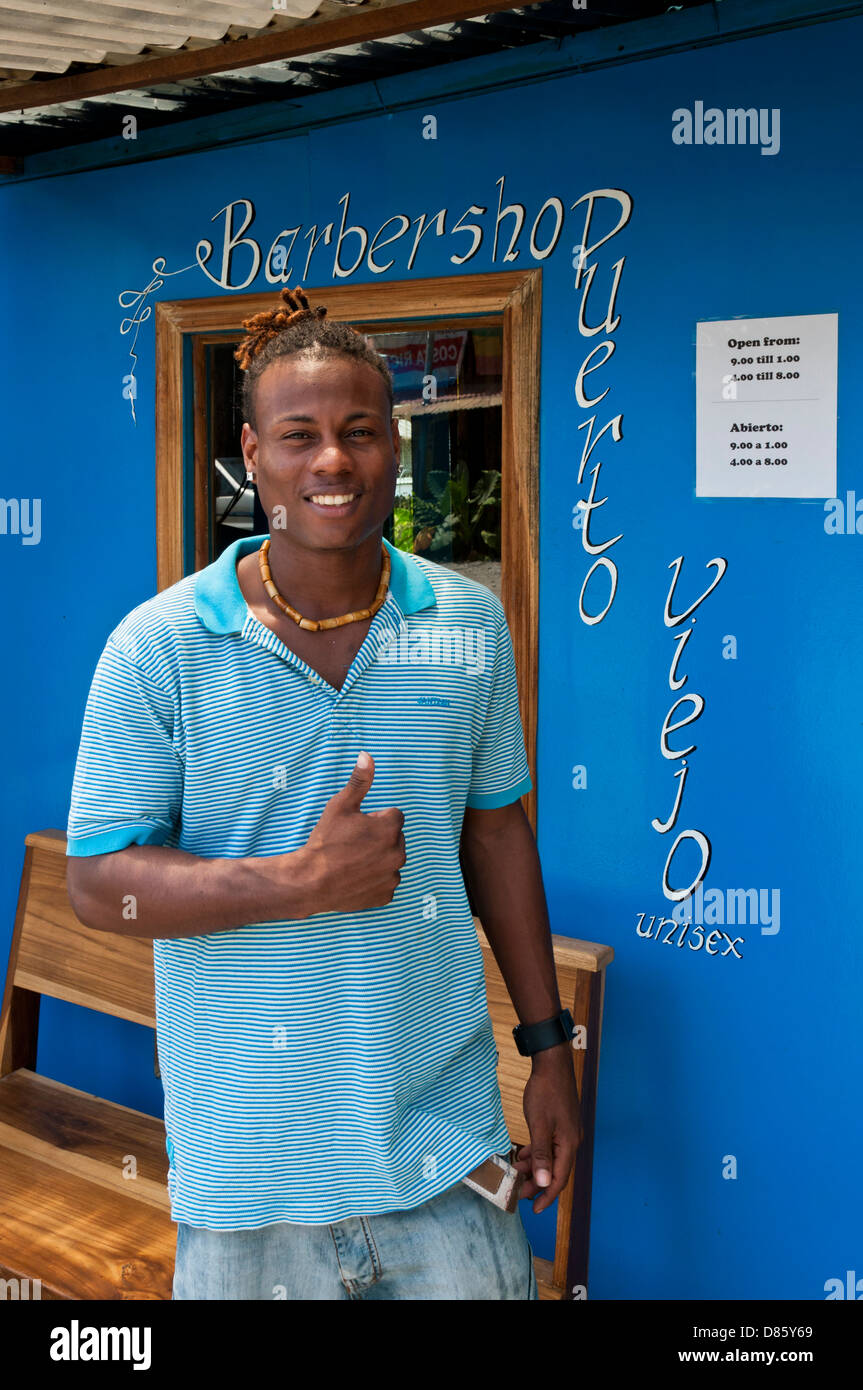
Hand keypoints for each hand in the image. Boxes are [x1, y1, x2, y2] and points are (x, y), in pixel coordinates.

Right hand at [300, 751, 405, 913]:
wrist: (311, 881)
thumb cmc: (325, 841)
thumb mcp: (340, 805)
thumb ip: (359, 781)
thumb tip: (367, 756)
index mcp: (391, 828)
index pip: (393, 816)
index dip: (373, 819)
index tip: (356, 827)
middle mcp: (398, 852)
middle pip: (394, 838)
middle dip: (379, 838)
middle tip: (352, 844)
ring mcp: (393, 875)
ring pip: (390, 859)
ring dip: (378, 858)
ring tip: (352, 861)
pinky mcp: (386, 894)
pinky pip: (386, 881)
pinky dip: (375, 879)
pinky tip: (356, 876)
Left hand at [513, 1045, 583, 1213]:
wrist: (552, 1063)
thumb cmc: (546, 1092)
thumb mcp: (539, 1125)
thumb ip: (540, 1155)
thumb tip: (542, 1183)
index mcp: (569, 1144)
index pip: (558, 1179)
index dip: (546, 1197)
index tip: (533, 1210)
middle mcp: (571, 1141)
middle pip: (555, 1171)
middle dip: (537, 1184)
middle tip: (518, 1192)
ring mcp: (566, 1132)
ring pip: (551, 1158)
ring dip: (534, 1167)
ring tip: (517, 1172)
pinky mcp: (560, 1124)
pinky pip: (549, 1146)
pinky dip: (536, 1153)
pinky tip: (523, 1154)